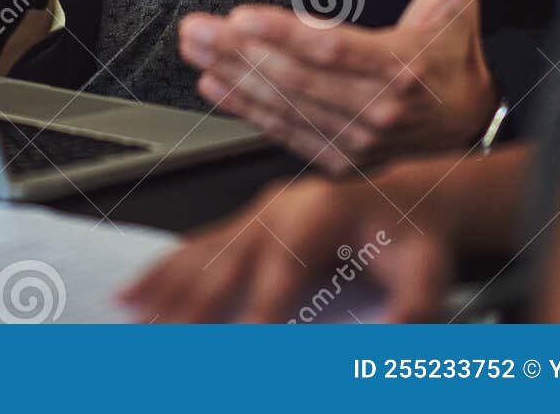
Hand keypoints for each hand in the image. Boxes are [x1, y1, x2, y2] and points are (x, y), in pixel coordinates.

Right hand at [118, 168, 451, 323]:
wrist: (407, 202)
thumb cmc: (414, 242)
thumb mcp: (428, 277)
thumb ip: (409, 316)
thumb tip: (381, 348)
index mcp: (319, 217)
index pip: (278, 281)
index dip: (254, 322)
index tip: (232, 357)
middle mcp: (278, 210)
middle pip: (225, 268)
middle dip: (189, 314)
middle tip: (159, 349)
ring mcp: (257, 213)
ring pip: (200, 258)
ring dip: (163, 296)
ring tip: (131, 326)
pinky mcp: (247, 223)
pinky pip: (197, 248)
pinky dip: (162, 272)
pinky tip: (133, 293)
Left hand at [178, 0, 508, 171]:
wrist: (471, 130)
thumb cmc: (454, 57)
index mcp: (401, 69)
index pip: (333, 50)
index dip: (284, 35)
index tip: (242, 17)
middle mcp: (375, 112)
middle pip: (296, 79)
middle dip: (238, 52)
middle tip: (195, 28)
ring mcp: (354, 142)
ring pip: (283, 106)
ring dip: (232, 75)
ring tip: (194, 47)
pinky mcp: (338, 160)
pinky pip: (284, 133)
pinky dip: (245, 109)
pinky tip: (214, 85)